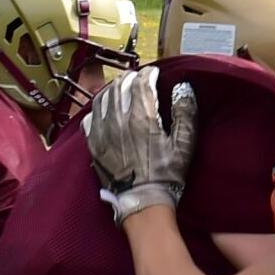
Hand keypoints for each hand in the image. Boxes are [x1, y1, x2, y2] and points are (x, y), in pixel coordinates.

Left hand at [82, 67, 196, 223]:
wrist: (142, 201)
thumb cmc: (166, 173)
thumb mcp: (184, 145)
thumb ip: (185, 113)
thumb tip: (183, 88)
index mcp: (142, 116)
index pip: (141, 82)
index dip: (148, 73)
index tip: (154, 72)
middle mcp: (119, 119)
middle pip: (120, 86)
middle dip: (130, 78)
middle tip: (138, 78)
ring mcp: (102, 131)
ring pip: (102, 98)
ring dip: (113, 89)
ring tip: (121, 87)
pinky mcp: (93, 144)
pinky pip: (90, 117)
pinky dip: (98, 107)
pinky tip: (104, 108)